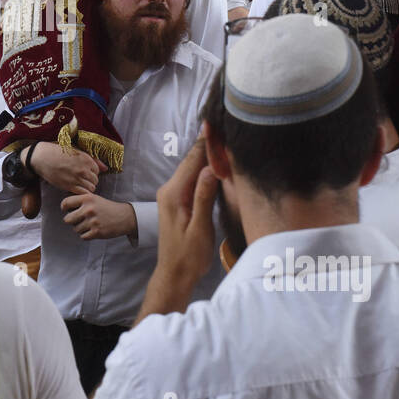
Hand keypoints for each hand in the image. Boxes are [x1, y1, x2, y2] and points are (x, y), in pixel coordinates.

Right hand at [29, 142, 104, 194]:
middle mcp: (83, 169)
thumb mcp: (76, 151)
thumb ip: (93, 160)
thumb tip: (106, 168)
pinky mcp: (69, 186)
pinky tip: (75, 188)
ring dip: (86, 187)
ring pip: (91, 188)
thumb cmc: (58, 152)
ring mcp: (76, 178)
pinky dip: (81, 193)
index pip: (97, 171)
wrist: (41, 157)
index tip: (85, 172)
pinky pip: (82, 193)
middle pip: (95, 181)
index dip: (92, 172)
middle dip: (90, 181)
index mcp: (86, 159)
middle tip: (82, 179)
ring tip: (79, 184)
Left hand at [60, 193, 135, 240]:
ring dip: (80, 229)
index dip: (64, 208)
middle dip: (71, 221)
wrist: (124, 217)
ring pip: (75, 229)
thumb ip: (81, 201)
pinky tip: (93, 230)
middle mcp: (88, 209)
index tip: (66, 210)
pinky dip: (86, 235)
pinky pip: (82, 237)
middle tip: (78, 220)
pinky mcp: (96, 232)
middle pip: (67, 219)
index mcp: (87, 198)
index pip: (66, 203)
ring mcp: (92, 221)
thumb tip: (64, 206)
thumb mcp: (94, 199)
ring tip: (89, 224)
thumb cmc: (107, 207)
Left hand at [152, 138, 217, 291]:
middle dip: (210, 146)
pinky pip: (192, 179)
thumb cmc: (188, 256)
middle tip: (229, 129)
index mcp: (174, 193)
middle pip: (192, 161)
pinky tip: (219, 166)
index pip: (193, 160)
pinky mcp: (178, 200)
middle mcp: (169, 189)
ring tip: (227, 141)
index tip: (220, 123)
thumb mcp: (199, 228)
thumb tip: (210, 168)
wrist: (174, 274)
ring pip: (193, 169)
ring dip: (209, 157)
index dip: (207, 142)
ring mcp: (172, 194)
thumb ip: (203, 197)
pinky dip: (205, 171)